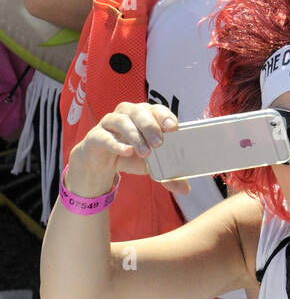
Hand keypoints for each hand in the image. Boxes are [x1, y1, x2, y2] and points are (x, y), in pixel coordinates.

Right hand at [67, 102, 189, 197]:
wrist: (99, 165)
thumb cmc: (129, 156)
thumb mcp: (151, 166)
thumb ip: (168, 175)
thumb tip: (185, 189)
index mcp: (145, 115)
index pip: (157, 109)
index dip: (165, 116)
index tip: (173, 127)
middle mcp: (128, 114)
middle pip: (140, 111)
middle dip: (151, 126)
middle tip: (159, 143)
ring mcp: (110, 123)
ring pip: (122, 121)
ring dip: (135, 135)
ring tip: (145, 152)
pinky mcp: (95, 136)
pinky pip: (105, 136)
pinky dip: (117, 144)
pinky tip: (127, 151)